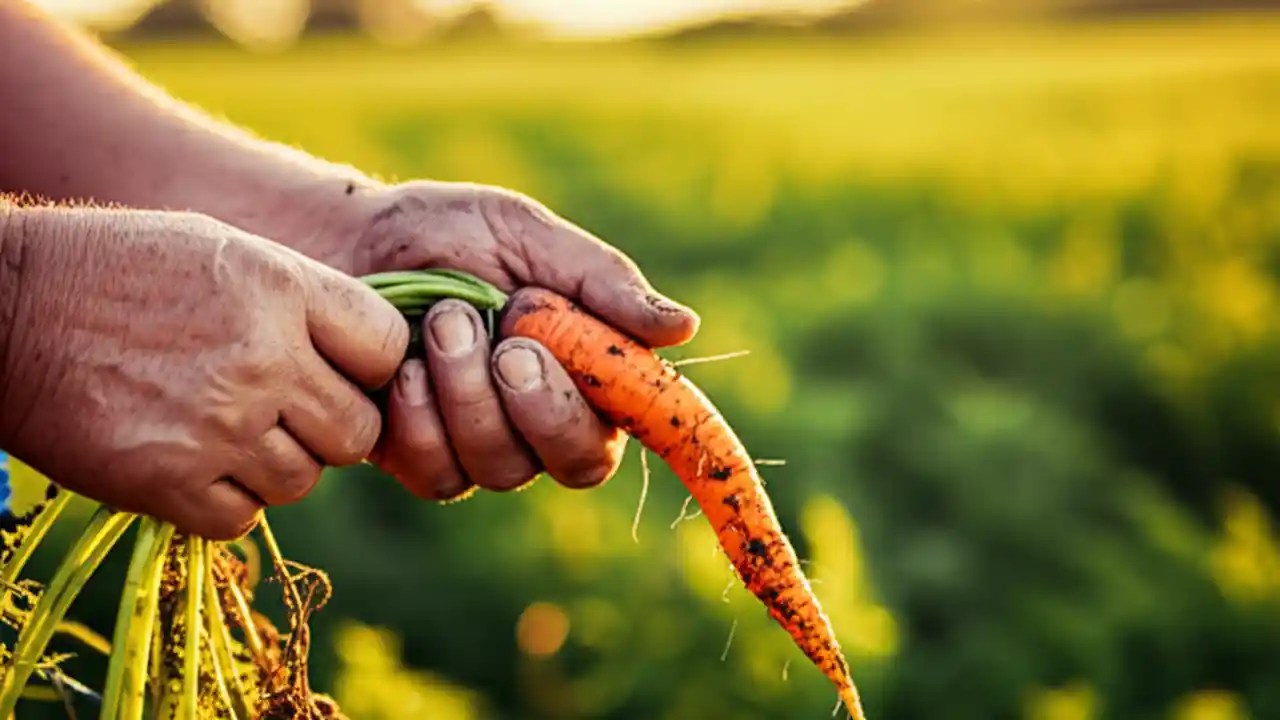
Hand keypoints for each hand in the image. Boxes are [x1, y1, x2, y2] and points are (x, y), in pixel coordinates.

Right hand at [0, 207, 406, 537]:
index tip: (340, 368)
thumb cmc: (121, 269)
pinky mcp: (169, 482)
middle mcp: (263, 359)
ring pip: (302, 481)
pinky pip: (243, 517)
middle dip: (329, 427)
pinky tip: (192, 459)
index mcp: (282, 289)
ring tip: (223, 428)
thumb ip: (304, 301)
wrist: (7, 308)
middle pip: (357, 432)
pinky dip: (224, 499)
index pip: (388, 349)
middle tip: (284, 410)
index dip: (372, 366)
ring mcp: (218, 426)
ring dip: (273, 464)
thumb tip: (370, 357)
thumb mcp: (225, 250)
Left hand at [343, 181, 698, 499]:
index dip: (631, 413)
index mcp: (589, 366)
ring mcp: (483, 448)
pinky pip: (439, 474)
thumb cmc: (447, 233)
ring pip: (502, 468)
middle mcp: (545, 420)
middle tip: (507, 343)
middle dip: (539, 404)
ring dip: (470, 396)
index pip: (640, 420)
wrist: (347, 245)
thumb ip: (601, 282)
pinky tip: (401, 369)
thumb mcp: (526, 235)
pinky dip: (420, 418)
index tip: (577, 361)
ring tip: (442, 323)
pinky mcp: (423, 462)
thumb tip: (684, 327)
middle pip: (576, 460)